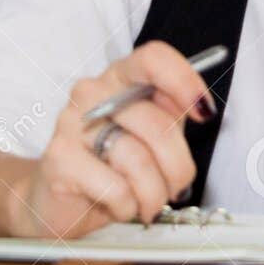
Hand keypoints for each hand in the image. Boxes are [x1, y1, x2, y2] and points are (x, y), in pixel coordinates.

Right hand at [10, 41, 211, 239]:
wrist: (60, 202)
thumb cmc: (114, 163)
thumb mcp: (153, 134)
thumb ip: (173, 115)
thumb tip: (201, 109)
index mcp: (121, 76)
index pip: (153, 58)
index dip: (184, 82)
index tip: (204, 113)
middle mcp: (92, 92)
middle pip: (158, 124)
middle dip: (178, 166)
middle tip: (178, 186)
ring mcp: (70, 124)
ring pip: (139, 160)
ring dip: (154, 192)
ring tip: (150, 202)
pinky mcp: (59, 159)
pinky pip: (116, 188)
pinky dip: (128, 206)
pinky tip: (120, 206)